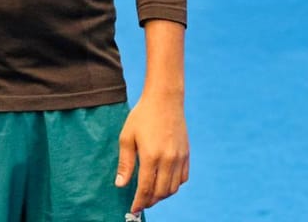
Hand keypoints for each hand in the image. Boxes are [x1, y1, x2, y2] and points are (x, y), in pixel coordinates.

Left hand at [115, 91, 189, 211]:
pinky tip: (165, 182)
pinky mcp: (186, 154)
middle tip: (141, 202)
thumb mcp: (127, 136)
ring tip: (151, 194)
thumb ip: (125, 163)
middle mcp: (168, 160)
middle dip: (150, 201)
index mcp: (151, 156)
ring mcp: (179, 158)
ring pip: (173, 188)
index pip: (146, 189)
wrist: (164, 99)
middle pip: (161, 192)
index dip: (139, 202)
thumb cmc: (142, 115)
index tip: (133, 209)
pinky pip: (183, 178)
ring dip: (162, 195)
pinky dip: (174, 185)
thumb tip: (120, 185)